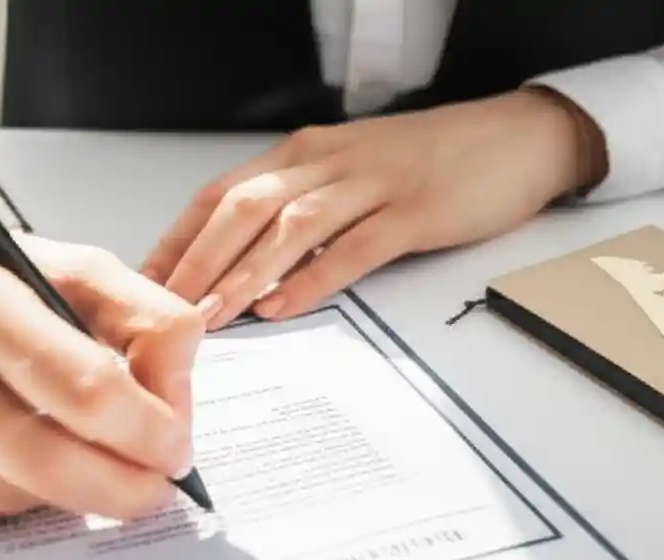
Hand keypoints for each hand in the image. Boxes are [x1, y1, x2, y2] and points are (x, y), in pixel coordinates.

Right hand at [0, 177, 207, 519]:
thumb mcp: (76, 268)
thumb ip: (148, 320)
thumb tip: (176, 408)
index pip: (83, 387)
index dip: (148, 429)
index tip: (178, 447)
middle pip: (46, 460)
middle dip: (123, 487)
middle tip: (159, 487)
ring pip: (17, 494)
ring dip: (77, 491)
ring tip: (96, 457)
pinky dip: (29, 493)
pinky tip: (34, 455)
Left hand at [142, 88, 606, 327]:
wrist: (517, 138)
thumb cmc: (432, 161)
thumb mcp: (355, 172)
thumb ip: (305, 204)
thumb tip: (249, 260)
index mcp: (309, 152)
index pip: (224, 192)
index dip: (181, 238)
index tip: (147, 282)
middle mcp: (331, 161)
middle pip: (244, 206)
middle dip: (197, 259)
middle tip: (163, 310)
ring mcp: (373, 184)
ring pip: (290, 225)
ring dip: (243, 272)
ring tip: (211, 316)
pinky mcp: (415, 212)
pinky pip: (354, 247)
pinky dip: (313, 277)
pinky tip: (284, 305)